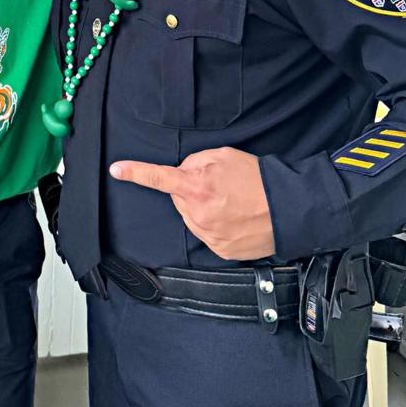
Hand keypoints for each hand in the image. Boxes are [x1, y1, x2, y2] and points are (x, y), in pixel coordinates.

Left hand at [109, 146, 274, 260]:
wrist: (289, 209)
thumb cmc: (258, 179)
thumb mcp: (224, 156)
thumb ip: (195, 161)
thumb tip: (182, 172)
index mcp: (197, 186)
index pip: (158, 178)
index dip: (135, 173)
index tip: (116, 170)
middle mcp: (199, 213)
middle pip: (179, 198)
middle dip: (191, 190)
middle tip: (219, 186)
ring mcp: (209, 235)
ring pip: (191, 216)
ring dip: (202, 208)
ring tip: (231, 202)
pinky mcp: (220, 250)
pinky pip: (206, 233)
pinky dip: (214, 224)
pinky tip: (234, 218)